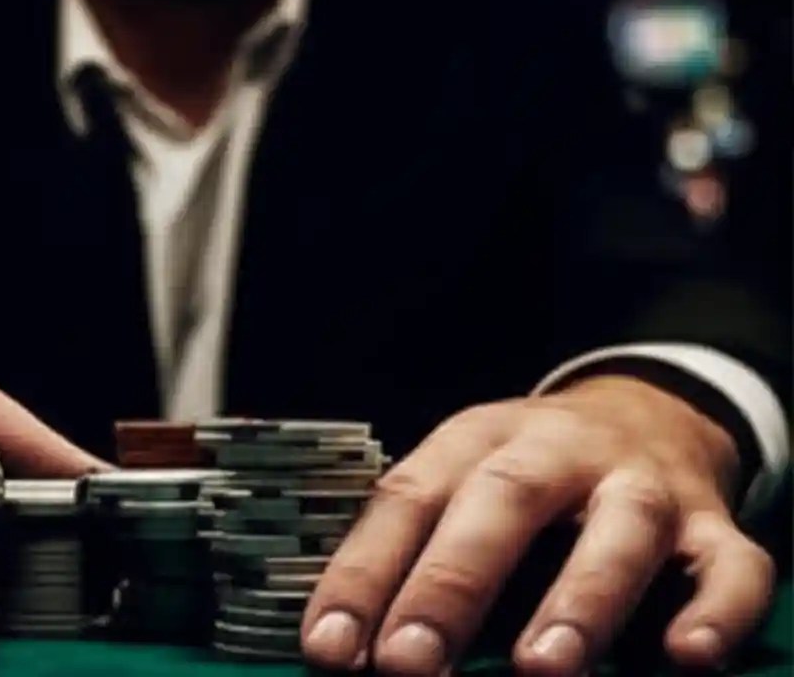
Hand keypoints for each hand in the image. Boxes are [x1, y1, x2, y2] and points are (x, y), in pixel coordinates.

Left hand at [302, 375, 774, 675]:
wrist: (645, 410)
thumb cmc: (526, 473)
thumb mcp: (462, 482)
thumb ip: (418, 551)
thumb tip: (352, 649)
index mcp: (475, 440)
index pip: (408, 499)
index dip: (364, 574)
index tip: (330, 648)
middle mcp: (557, 451)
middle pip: (502, 502)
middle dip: (452, 585)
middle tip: (408, 663)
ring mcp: (641, 485)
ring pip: (620, 529)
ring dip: (580, 599)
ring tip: (542, 670)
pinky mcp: (714, 523)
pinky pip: (730, 563)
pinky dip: (715, 609)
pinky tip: (686, 656)